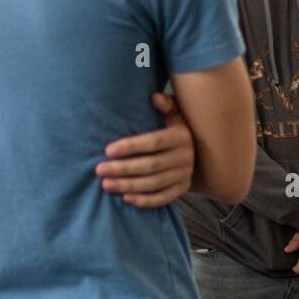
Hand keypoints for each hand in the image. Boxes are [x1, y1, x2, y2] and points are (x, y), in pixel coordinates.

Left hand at [96, 92, 195, 206]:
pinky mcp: (183, 188)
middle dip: (123, 169)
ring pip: (154, 183)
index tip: (108, 150)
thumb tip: (154, 97)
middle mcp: (186, 156)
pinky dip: (145, 200)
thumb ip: (165, 105)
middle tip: (99, 170)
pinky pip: (163, 198)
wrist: (199, 148)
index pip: (154, 142)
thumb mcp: (174, 113)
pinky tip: (125, 198)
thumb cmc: (175, 128)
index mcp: (181, 136)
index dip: (131, 147)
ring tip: (106, 184)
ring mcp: (185, 174)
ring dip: (128, 185)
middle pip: (151, 165)